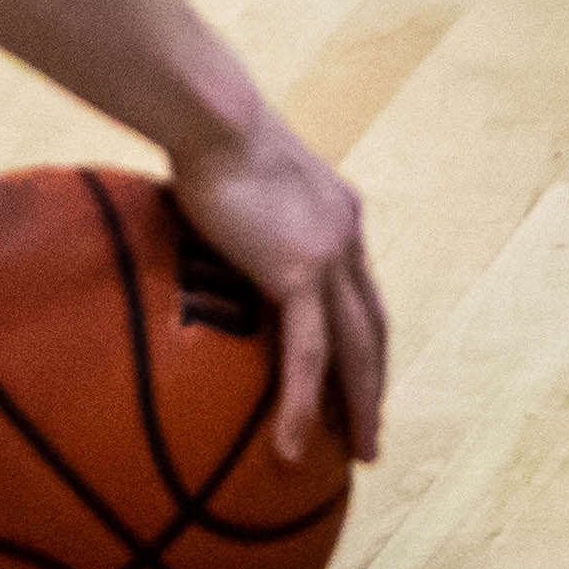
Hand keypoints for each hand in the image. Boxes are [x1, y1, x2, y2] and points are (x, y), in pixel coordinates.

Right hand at [167, 120, 388, 467]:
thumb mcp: (232, 172)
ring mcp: (330, 257)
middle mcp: (346, 237)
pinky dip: (302, 404)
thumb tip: (193, 221)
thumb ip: (230, 208)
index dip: (362, 334)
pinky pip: (307, 355)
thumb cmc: (205, 127)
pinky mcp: (299, 274)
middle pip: (372, 327)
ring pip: (357, 350)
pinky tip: (291, 447)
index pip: (360, 288)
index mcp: (338, 213)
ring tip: (359, 454)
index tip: (357, 371)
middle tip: (370, 431)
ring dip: (362, 406)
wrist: (215, 113)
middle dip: (374, 382)